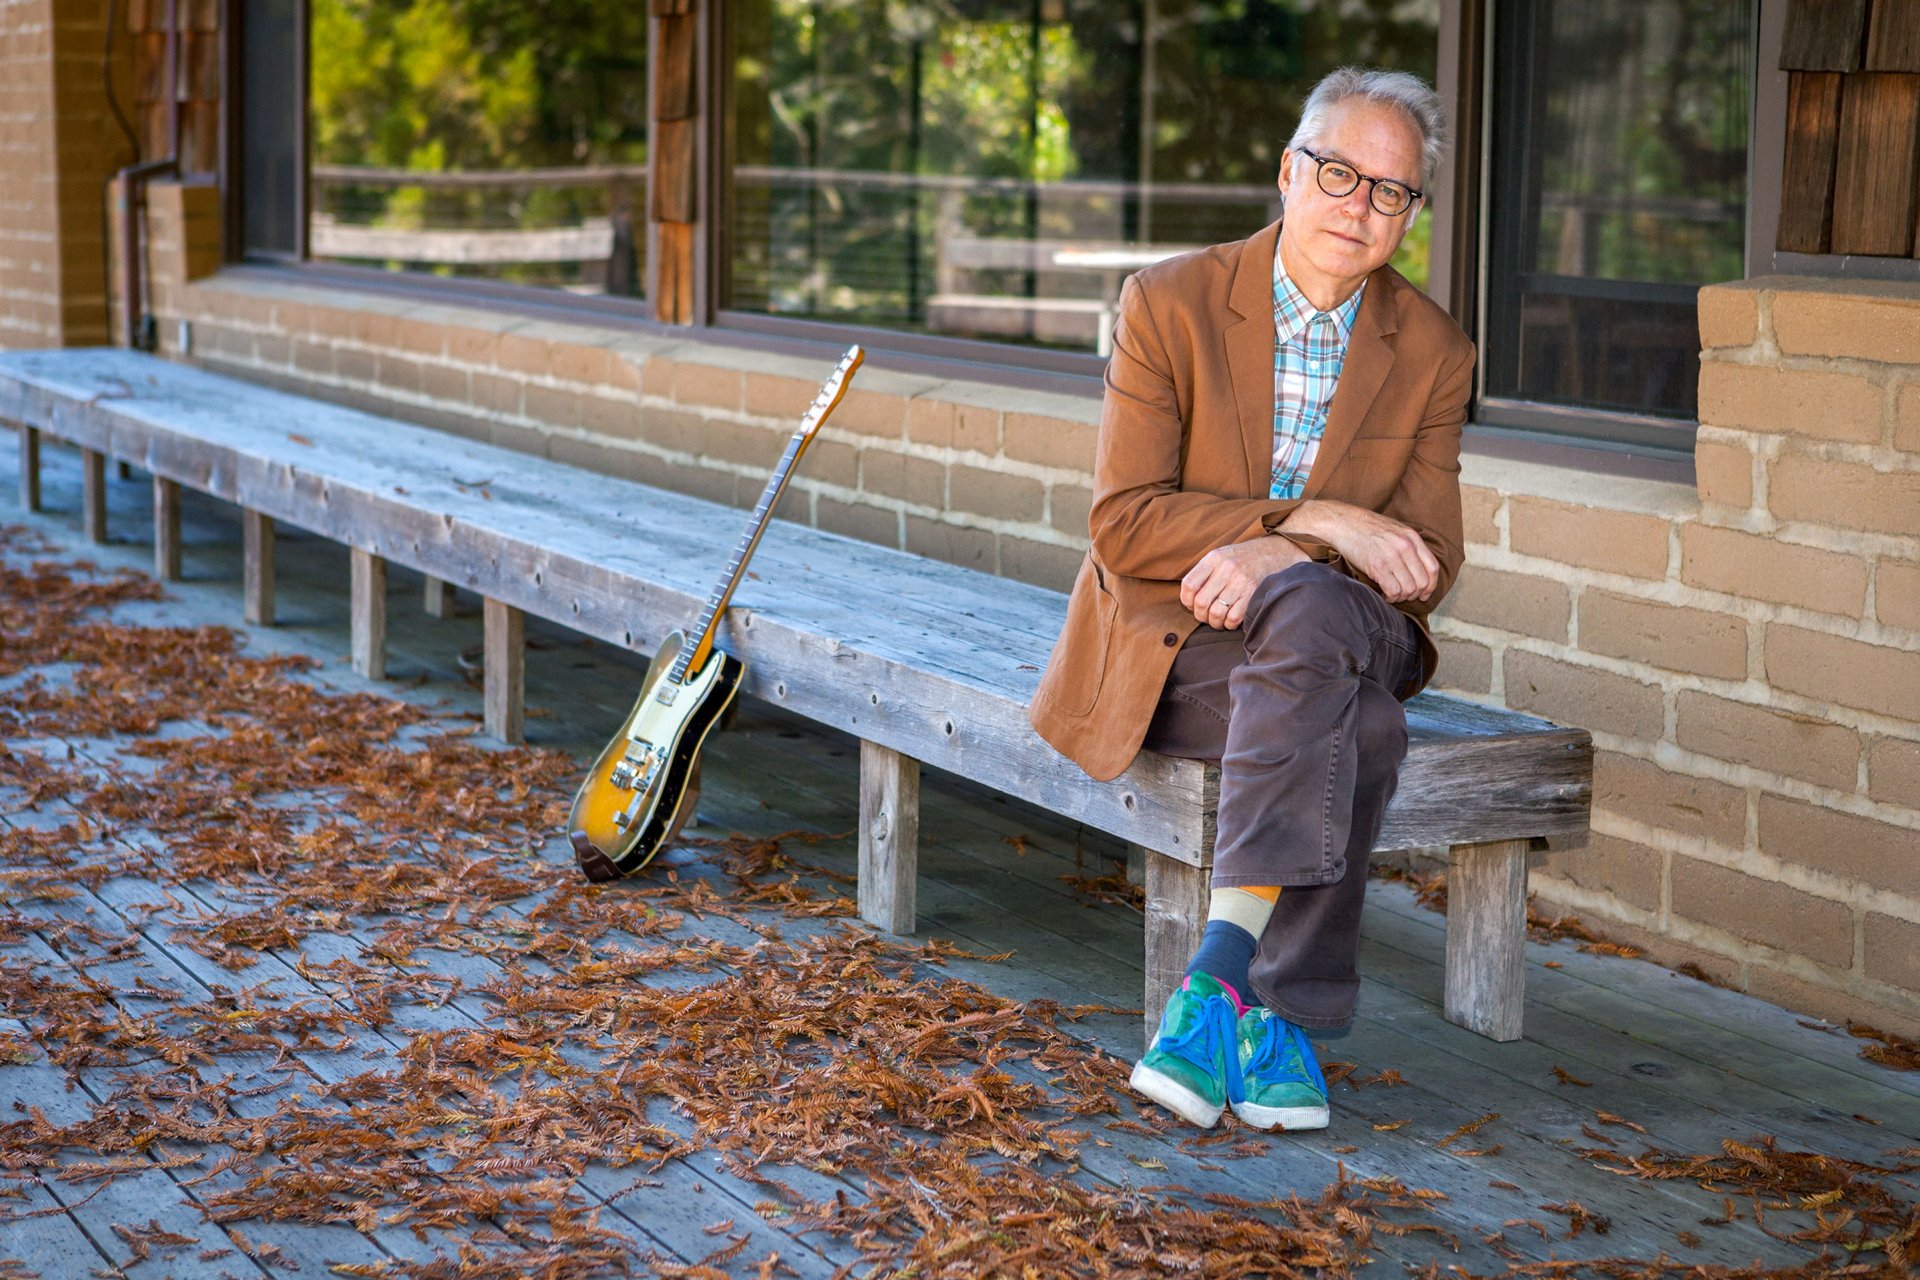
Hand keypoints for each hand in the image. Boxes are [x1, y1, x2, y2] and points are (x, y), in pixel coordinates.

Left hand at [1179, 537, 1308, 628]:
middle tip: (1206, 616)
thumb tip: (1188, 598)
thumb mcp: (1222, 555)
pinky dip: (1229, 624)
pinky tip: (1231, 620)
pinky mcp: (1254, 594)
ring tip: (1218, 620)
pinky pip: (1233, 618)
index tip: (1191, 605)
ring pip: (1216, 613)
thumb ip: (1205, 572)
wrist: (1278, 552)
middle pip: (1201, 602)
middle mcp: (1226, 569)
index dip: (1186, 600)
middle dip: (1200, 615)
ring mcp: (1241, 582)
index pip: (1189, 585)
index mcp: (1214, 558)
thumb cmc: (1245, 558)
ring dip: (1214, 622)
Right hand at [1284, 500, 1438, 602]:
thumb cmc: (1364, 527)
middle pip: (1422, 582)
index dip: (1430, 586)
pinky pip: (1393, 591)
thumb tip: (1417, 566)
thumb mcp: (1394, 529)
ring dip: (1401, 597)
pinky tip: (1383, 595)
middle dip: (1414, 594)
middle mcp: (1405, 547)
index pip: (1432, 568)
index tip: (1424, 594)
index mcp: (1411, 537)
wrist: (1341, 522)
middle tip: (1404, 596)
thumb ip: (1408, 544)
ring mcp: (1392, 556)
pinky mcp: (1377, 566)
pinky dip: (1390, 598)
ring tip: (1392, 596)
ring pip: (1408, 589)